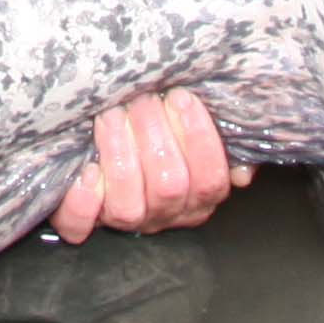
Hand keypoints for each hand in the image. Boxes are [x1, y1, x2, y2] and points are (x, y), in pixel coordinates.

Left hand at [47, 88, 250, 241]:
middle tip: (142, 98)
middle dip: (155, 135)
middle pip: (169, 187)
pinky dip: (84, 201)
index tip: (181, 97)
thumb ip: (227, 145)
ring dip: (120, 154)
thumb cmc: (163, 132)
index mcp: (199, 197)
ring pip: (128, 206)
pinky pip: (82, 225)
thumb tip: (242, 172)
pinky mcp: (83, 223)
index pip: (210, 180)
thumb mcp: (198, 134)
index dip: (199, 139)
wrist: (114, 145)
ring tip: (111, 116)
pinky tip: (87, 170)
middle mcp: (165, 214)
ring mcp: (125, 220)